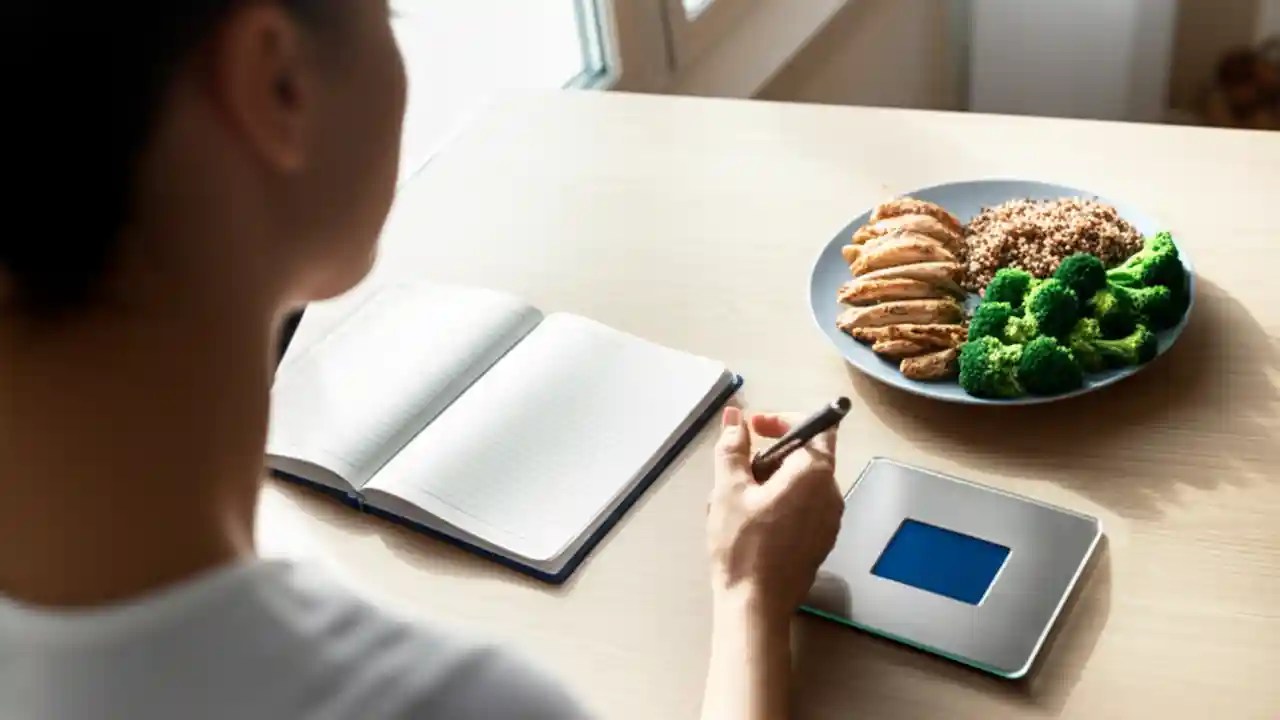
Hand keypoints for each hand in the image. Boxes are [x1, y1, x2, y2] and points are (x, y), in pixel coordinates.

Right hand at [706, 407, 842, 620]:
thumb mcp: (728, 489)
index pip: (817, 425)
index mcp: (815, 473)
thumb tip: (734, 416)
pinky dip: (781, 502)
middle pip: (807, 456)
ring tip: (738, 500)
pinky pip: (804, 507)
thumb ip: (732, 447)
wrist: (755, 605)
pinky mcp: (822, 541)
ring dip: (771, 481)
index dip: (783, 419)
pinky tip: (751, 522)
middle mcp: (832, 493)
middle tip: (737, 471)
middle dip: (770, 455)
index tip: (754, 428)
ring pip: (802, 483)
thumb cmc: (742, 543)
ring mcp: (830, 520)